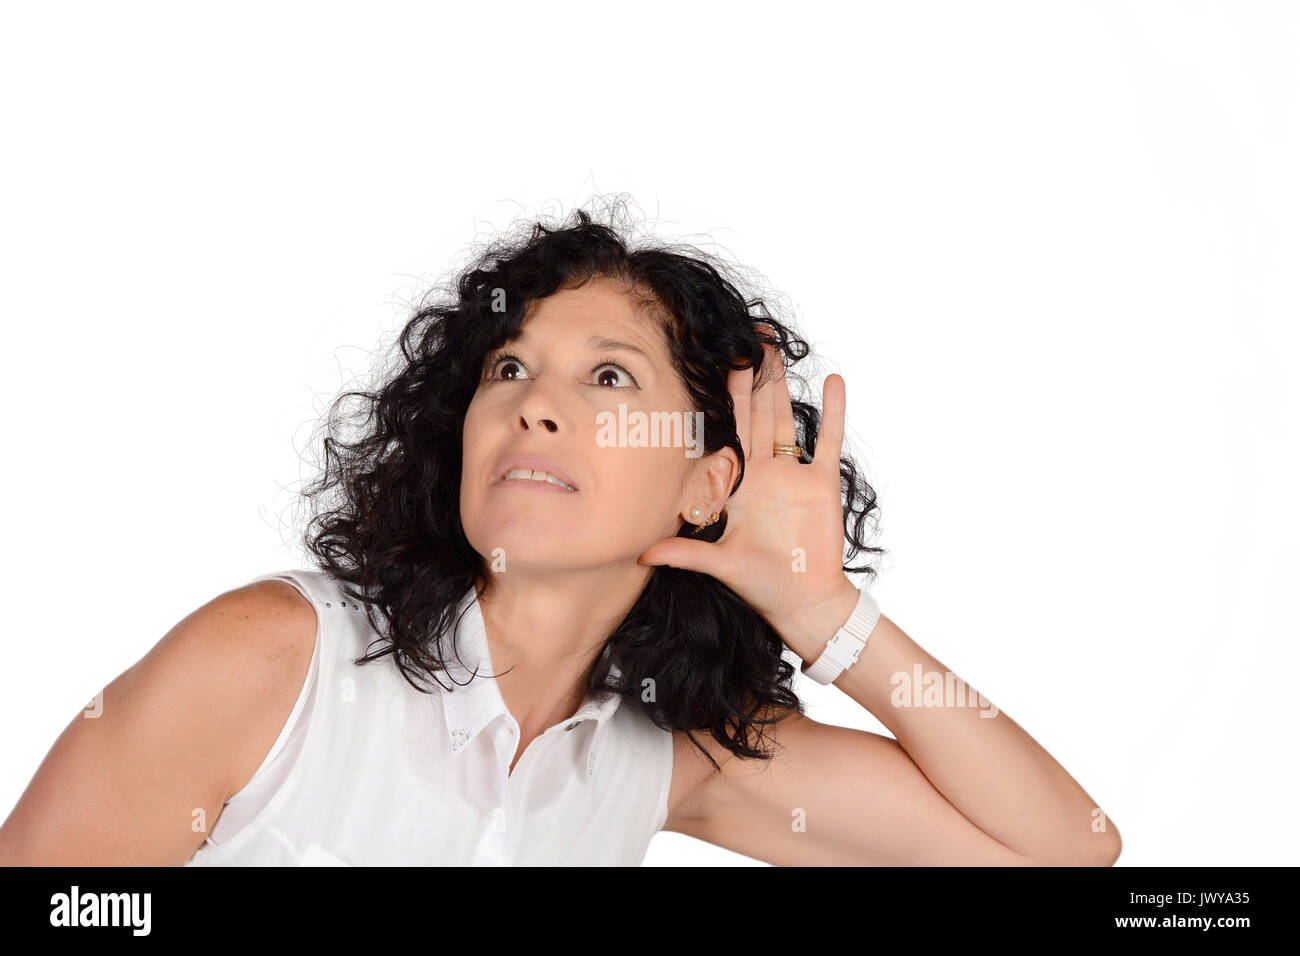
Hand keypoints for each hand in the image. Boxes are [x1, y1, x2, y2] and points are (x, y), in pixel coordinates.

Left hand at [636, 334, 860, 663]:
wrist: (805, 601)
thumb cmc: (761, 584)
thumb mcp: (720, 565)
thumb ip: (685, 554)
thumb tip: (642, 554)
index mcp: (738, 486)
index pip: (724, 436)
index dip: (717, 405)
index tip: (707, 369)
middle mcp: (764, 473)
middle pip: (753, 416)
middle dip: (748, 378)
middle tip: (742, 340)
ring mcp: (794, 475)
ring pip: (785, 419)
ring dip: (780, 384)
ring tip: (775, 349)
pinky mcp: (822, 482)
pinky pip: (827, 440)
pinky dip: (832, 412)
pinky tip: (834, 381)